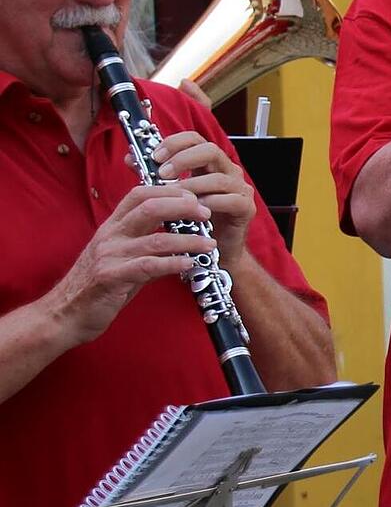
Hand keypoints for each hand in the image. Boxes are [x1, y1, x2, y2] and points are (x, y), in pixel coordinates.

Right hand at [41, 181, 217, 347]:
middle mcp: (110, 236)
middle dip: (183, 207)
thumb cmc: (96, 286)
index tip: (193, 196)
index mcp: (112, 227)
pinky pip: (148, 267)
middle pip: (150, 208)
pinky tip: (189, 264)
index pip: (139, 195)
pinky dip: (173, 263)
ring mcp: (110, 256)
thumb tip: (181, 242)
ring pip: (156, 240)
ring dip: (188, 241)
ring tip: (209, 244)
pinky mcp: (111, 277)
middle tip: (206, 214)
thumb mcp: (121, 259)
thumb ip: (147, 247)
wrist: (64, 314)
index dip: (168, 191)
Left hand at [152, 113, 259, 265]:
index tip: (155, 157)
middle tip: (163, 173)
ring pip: (218, 178)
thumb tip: (130, 157)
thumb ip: (153, 175)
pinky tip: (194, 209)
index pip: (195, 139)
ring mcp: (240, 189)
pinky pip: (231, 200)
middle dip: (183, 160)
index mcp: (209, 164)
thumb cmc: (193, 221)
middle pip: (210, 150)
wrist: (212, 252)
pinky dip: (211, 203)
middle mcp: (227, 172)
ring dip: (192, 185)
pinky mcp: (246, 208)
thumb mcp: (170, 194)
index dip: (174, 143)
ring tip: (174, 196)